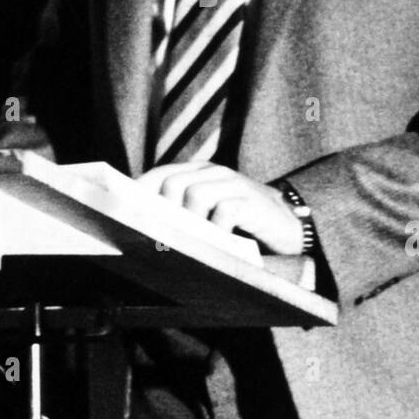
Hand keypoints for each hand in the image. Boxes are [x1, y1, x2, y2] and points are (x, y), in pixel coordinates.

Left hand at [137, 162, 303, 255]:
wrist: (292, 224)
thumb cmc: (243, 224)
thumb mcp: (211, 215)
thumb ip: (185, 214)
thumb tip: (146, 230)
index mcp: (199, 173)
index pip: (159, 175)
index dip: (140, 194)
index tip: (126, 216)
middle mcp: (214, 173)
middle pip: (173, 183)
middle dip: (162, 211)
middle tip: (161, 237)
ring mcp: (233, 184)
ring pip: (195, 193)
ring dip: (189, 222)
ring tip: (189, 243)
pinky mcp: (251, 201)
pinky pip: (225, 211)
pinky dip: (217, 230)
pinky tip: (218, 245)